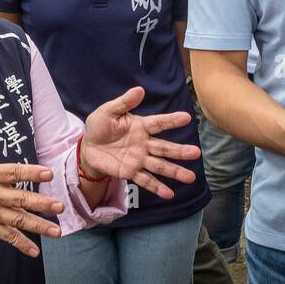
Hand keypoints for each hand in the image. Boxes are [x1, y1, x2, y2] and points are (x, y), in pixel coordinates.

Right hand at [0, 122, 63, 257]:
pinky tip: (35, 251)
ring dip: (38, 226)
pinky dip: (21, 244)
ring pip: (18, 220)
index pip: (13, 173)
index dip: (31, 172)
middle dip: (41, 203)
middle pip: (20, 199)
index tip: (49, 173)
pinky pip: (7, 236)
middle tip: (59, 206)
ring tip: (57, 231)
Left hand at [81, 86, 198, 199]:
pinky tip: (169, 194)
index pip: (159, 123)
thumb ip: (124, 102)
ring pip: (159, 166)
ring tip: (191, 177)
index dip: (172, 120)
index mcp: (140, 126)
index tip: (187, 118)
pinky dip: (157, 187)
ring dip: (175, 171)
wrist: (87, 146)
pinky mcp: (131, 172)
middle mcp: (143, 143)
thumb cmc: (99, 125)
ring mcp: (139, 159)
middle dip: (180, 151)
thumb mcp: (108, 111)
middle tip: (196, 153)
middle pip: (164, 148)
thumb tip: (139, 89)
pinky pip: (146, 180)